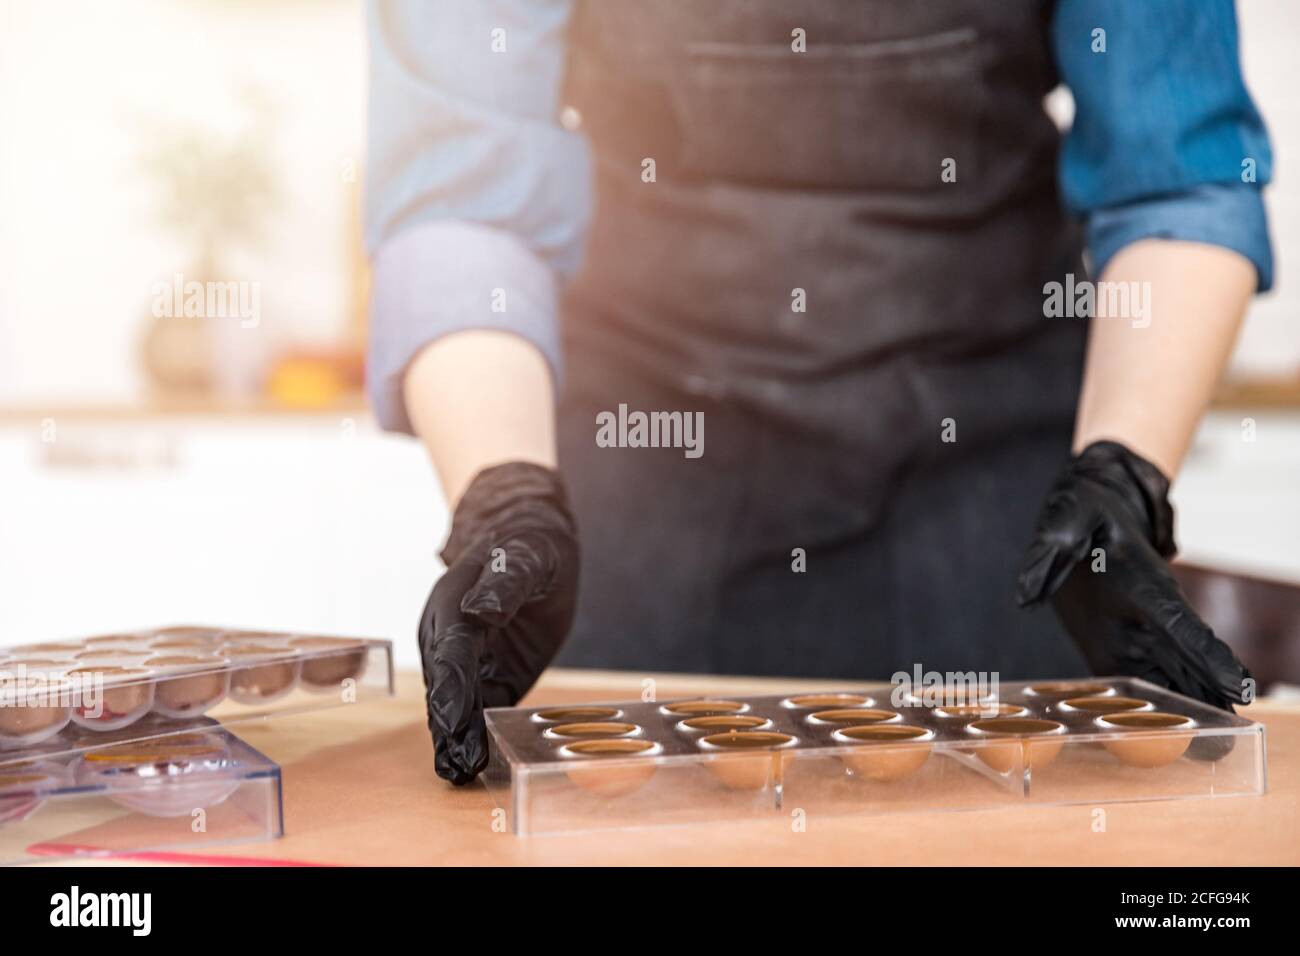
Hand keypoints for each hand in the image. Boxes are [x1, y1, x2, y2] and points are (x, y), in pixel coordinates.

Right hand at [419, 462, 578, 784]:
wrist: (527, 544)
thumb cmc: (528, 548)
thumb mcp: (527, 557)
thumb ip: (506, 584)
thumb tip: (482, 612)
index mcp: (455, 602)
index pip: (454, 651)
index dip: (455, 689)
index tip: (455, 722)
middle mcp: (447, 633)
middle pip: (446, 683)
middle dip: (450, 725)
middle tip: (459, 764)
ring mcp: (459, 655)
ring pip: (452, 700)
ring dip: (453, 736)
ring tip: (458, 772)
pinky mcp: (480, 672)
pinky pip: (471, 705)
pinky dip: (468, 733)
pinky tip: (468, 761)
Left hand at [1017, 441, 1250, 711]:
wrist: (1091, 509)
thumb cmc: (1084, 512)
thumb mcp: (1065, 519)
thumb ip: (1048, 551)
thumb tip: (1026, 593)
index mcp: (1144, 585)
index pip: (1181, 624)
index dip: (1209, 656)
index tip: (1239, 685)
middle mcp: (1147, 614)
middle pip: (1186, 661)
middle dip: (1209, 696)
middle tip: (1231, 733)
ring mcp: (1135, 631)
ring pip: (1171, 673)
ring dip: (1191, 706)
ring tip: (1213, 745)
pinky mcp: (1114, 643)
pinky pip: (1138, 677)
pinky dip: (1154, 703)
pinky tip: (1168, 732)